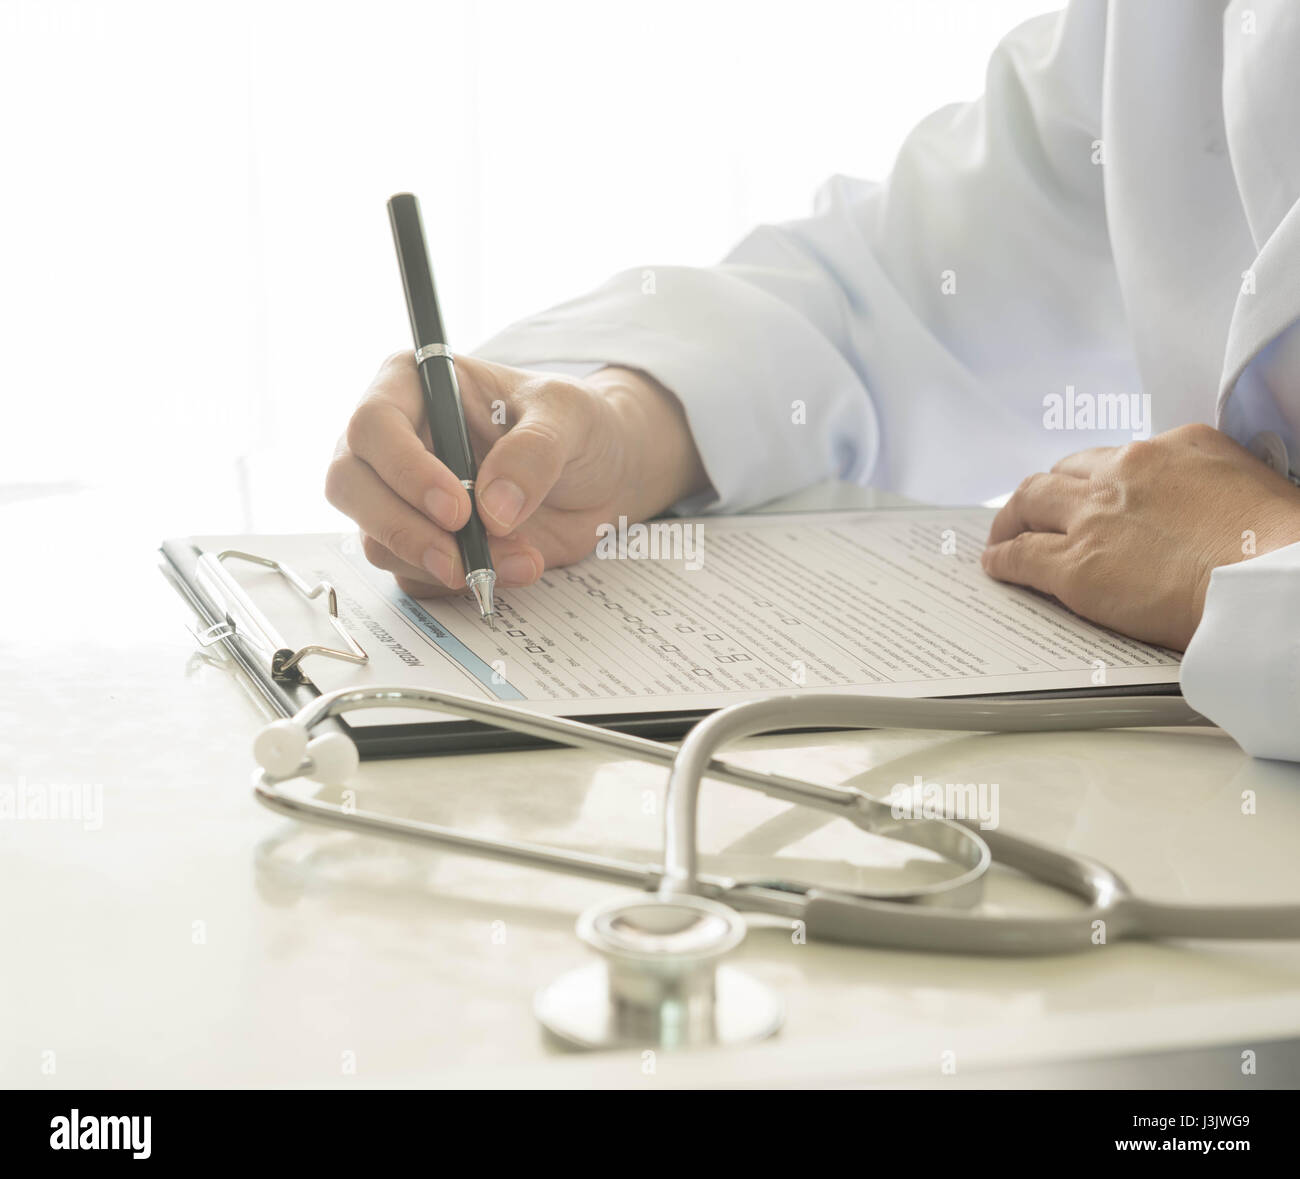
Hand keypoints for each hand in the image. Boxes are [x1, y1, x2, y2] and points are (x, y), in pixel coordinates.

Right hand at [326, 354, 707, 595]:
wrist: (604, 472)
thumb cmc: (576, 423)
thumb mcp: (568, 416)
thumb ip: (534, 452)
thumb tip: (492, 509)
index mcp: (414, 386)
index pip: (373, 425)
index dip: (404, 470)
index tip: (456, 509)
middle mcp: (396, 442)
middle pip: (349, 486)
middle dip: (400, 529)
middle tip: (458, 559)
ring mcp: (402, 497)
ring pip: (377, 541)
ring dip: (444, 564)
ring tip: (522, 560)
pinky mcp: (424, 543)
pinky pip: (414, 577)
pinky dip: (459, 584)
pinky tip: (515, 569)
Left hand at [981, 423, 1299, 649]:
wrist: (1271, 586)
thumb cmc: (1281, 548)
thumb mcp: (1251, 488)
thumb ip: (1209, 490)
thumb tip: (1204, 507)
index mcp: (1179, 445)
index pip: (1118, 457)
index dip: (1095, 479)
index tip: (1088, 491)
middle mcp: (1128, 470)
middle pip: (1064, 473)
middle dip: (1044, 492)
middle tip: (1032, 510)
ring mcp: (1096, 516)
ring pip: (1031, 503)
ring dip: (1011, 519)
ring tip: (1002, 536)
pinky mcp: (1076, 565)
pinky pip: (1021, 556)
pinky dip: (1003, 559)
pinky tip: (996, 567)